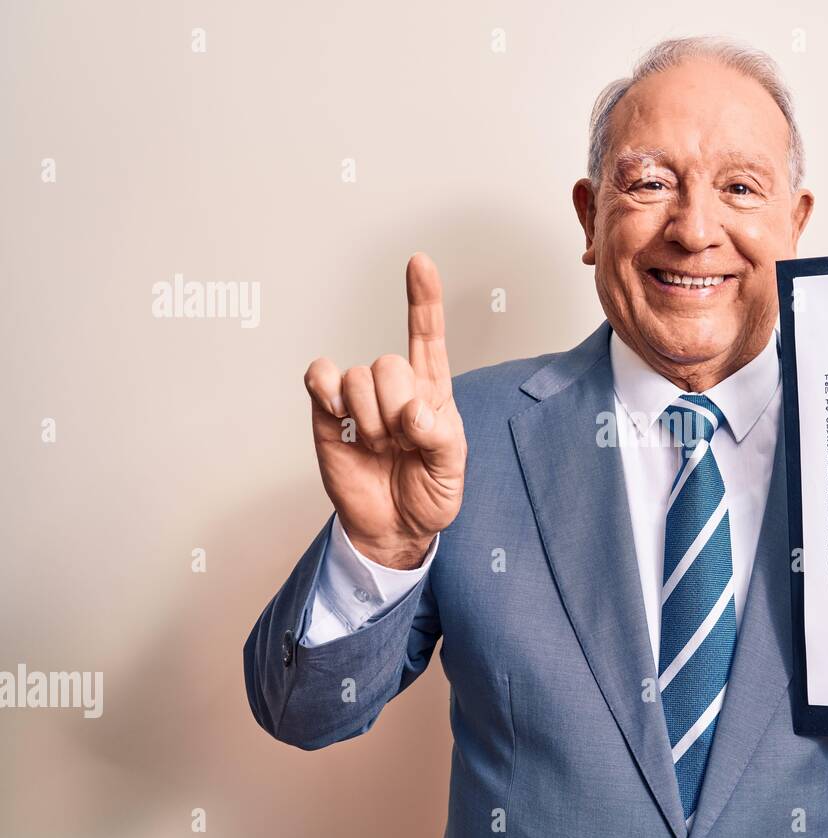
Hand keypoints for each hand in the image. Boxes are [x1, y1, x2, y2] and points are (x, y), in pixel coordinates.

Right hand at [303, 254, 466, 568]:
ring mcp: (359, 399)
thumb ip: (441, 438)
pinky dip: (325, 390)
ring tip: (377, 448)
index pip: (428, 337)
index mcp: (432, 393)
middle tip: (400, 445)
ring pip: (356, 378)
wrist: (393, 529)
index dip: (423, 299)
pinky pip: (319, 380)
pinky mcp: (327, 414)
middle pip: (388, 364)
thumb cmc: (429, 495)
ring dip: (367, 420)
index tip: (418, 261)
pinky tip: (338, 413)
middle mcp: (395, 388)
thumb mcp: (452, 471)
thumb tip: (413, 413)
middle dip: (394, 409)